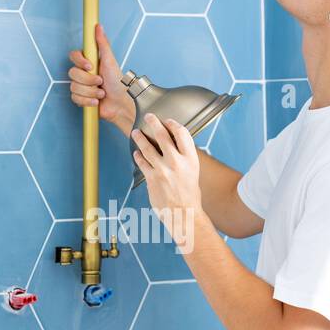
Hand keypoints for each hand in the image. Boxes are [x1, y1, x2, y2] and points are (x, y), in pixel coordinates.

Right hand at [68, 23, 133, 134]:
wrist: (121, 104)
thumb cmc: (118, 83)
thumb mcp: (110, 61)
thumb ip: (102, 43)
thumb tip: (98, 27)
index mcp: (90, 62)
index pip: (74, 56)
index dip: (80, 62)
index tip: (90, 66)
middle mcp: (84, 73)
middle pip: (72, 73)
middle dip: (88, 80)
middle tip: (100, 81)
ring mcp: (82, 86)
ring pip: (73, 87)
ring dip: (90, 91)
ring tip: (102, 93)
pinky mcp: (81, 99)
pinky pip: (75, 98)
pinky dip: (87, 101)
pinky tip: (97, 101)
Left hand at [131, 114, 202, 246]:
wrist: (183, 213)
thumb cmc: (190, 194)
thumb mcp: (193, 171)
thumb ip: (184, 157)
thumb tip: (174, 145)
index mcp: (190, 159)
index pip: (181, 133)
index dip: (173, 124)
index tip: (168, 121)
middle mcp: (176, 162)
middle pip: (162, 135)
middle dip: (153, 122)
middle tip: (148, 117)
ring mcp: (162, 170)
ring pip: (147, 147)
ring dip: (140, 138)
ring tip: (136, 133)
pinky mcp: (151, 179)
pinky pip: (142, 163)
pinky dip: (138, 156)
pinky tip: (137, 153)